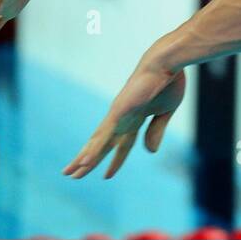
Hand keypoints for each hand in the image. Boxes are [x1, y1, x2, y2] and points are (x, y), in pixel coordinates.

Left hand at [65, 61, 184, 178]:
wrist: (168, 64)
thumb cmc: (169, 82)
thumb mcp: (166, 112)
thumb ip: (157, 131)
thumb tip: (149, 152)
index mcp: (136, 118)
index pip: (122, 144)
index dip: (115, 160)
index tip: (106, 175)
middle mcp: (123, 118)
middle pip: (102, 144)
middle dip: (89, 160)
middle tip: (72, 174)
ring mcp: (118, 115)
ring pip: (98, 142)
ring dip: (85, 158)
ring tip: (70, 173)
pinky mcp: (118, 112)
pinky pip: (104, 135)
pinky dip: (94, 149)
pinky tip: (85, 161)